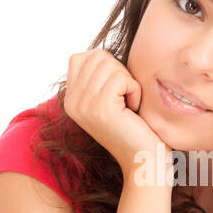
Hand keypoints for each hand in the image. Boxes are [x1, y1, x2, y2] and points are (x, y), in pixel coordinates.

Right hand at [62, 49, 168, 177]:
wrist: (143, 160)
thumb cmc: (134, 126)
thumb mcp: (108, 98)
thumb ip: (97, 76)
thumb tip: (100, 52)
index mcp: (70, 99)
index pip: (82, 57)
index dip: (107, 66)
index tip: (116, 92)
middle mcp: (71, 102)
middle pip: (97, 56)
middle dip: (119, 72)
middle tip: (125, 99)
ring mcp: (84, 105)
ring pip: (110, 65)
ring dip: (128, 82)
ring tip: (128, 105)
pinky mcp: (101, 108)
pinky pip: (123, 78)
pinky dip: (135, 91)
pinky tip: (133, 111)